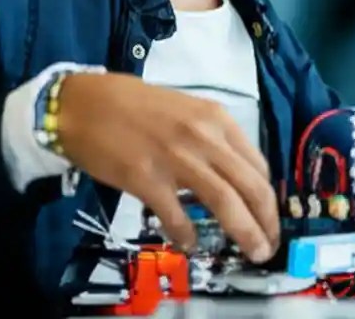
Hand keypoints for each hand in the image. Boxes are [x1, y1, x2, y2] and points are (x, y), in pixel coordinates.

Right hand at [55, 72, 278, 261]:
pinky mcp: (147, 179)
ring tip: (253, 252)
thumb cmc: (134, 105)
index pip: (258, 165)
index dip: (269, 198)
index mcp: (218, 119)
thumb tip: (234, 174)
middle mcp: (205, 137)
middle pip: (251, 187)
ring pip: (226, 202)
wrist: (84, 103)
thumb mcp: (188, 111)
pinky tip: (189, 244)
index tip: (270, 218)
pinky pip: (177, 216)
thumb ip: (213, 139)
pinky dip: (187, 235)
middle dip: (267, 222)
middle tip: (269, 246)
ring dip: (245, 233)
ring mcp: (177, 159)